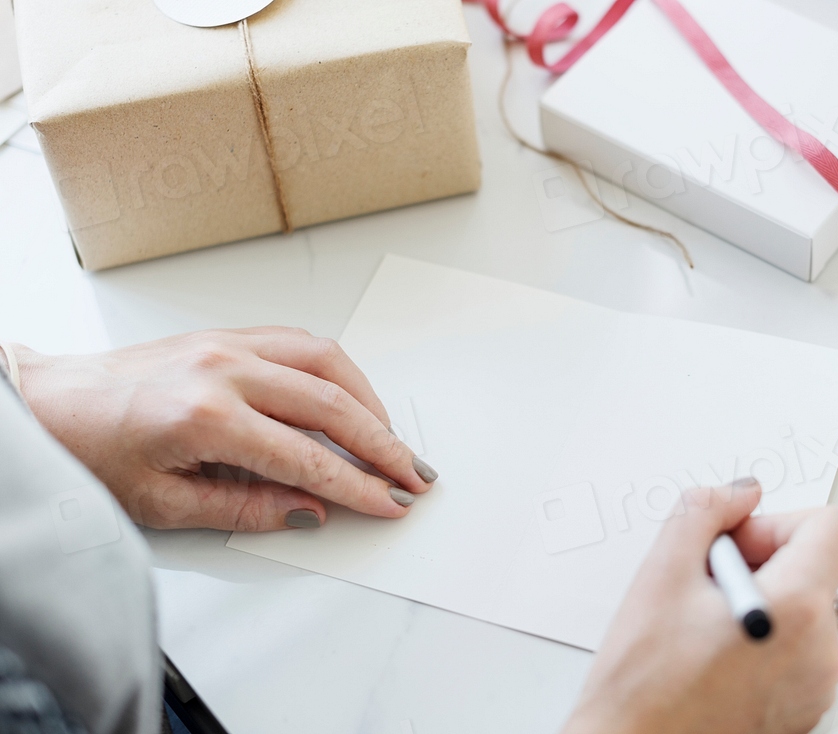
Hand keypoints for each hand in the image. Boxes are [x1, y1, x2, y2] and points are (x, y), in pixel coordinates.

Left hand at [11, 327, 436, 530]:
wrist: (48, 403)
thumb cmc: (91, 450)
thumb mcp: (163, 503)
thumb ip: (244, 508)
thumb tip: (307, 510)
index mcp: (207, 417)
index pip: (306, 458)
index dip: (356, 486)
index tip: (388, 504)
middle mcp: (225, 370)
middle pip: (332, 405)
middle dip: (382, 444)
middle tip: (412, 475)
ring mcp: (228, 344)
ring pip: (326, 362)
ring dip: (369, 401)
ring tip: (390, 438)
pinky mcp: (226, 334)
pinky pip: (300, 342)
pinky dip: (337, 370)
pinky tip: (350, 396)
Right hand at [562, 480, 837, 733]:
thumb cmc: (643, 684)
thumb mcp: (661, 572)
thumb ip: (705, 510)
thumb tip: (740, 494)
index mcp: (797, 610)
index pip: (834, 525)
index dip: (779, 521)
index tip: (739, 542)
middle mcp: (822, 652)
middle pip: (814, 567)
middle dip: (761, 561)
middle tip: (704, 585)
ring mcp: (816, 687)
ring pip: (804, 608)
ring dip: (759, 601)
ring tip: (703, 626)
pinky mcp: (804, 709)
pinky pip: (798, 649)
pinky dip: (763, 639)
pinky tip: (713, 654)